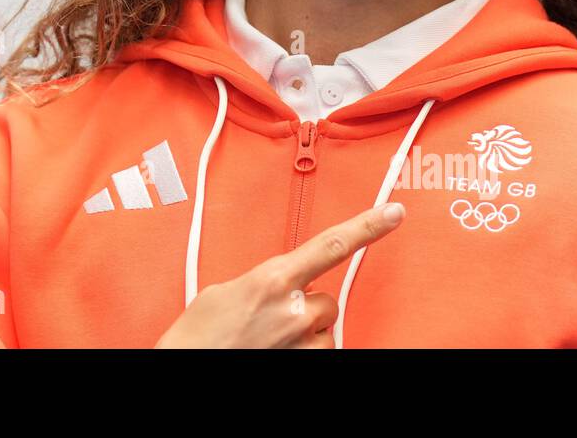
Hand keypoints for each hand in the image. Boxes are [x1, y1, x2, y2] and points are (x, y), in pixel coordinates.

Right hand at [154, 202, 405, 347]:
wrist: (184, 363)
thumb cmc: (198, 335)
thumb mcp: (225, 291)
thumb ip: (264, 282)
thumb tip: (281, 286)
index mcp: (272, 279)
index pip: (331, 245)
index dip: (367, 227)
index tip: (392, 213)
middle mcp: (293, 309)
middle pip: (325, 299)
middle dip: (305, 305)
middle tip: (272, 316)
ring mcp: (300, 341)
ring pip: (323, 328)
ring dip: (304, 331)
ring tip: (269, 338)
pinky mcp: (304, 363)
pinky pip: (319, 350)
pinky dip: (303, 350)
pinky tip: (276, 350)